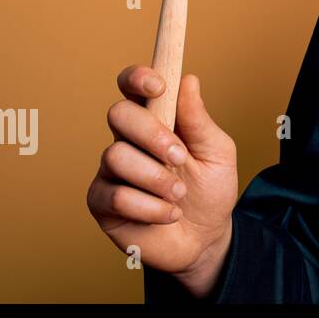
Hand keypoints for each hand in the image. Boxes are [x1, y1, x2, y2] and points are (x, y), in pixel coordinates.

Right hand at [87, 65, 237, 297]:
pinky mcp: (101, 202)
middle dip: (151, 133)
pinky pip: (115, 195)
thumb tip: (188, 80)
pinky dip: (150, 207)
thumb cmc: (210, 189)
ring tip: (179, 195)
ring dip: (156, 178)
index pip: (133, 87)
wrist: (205, 239)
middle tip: (180, 157)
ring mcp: (111, 170)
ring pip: (116, 156)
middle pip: (118, 114)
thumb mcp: (217, 152)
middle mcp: (128, 140)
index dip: (138, 78)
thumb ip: (199, 120)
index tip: (158, 86)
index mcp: (156, 120)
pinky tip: (169, 214)